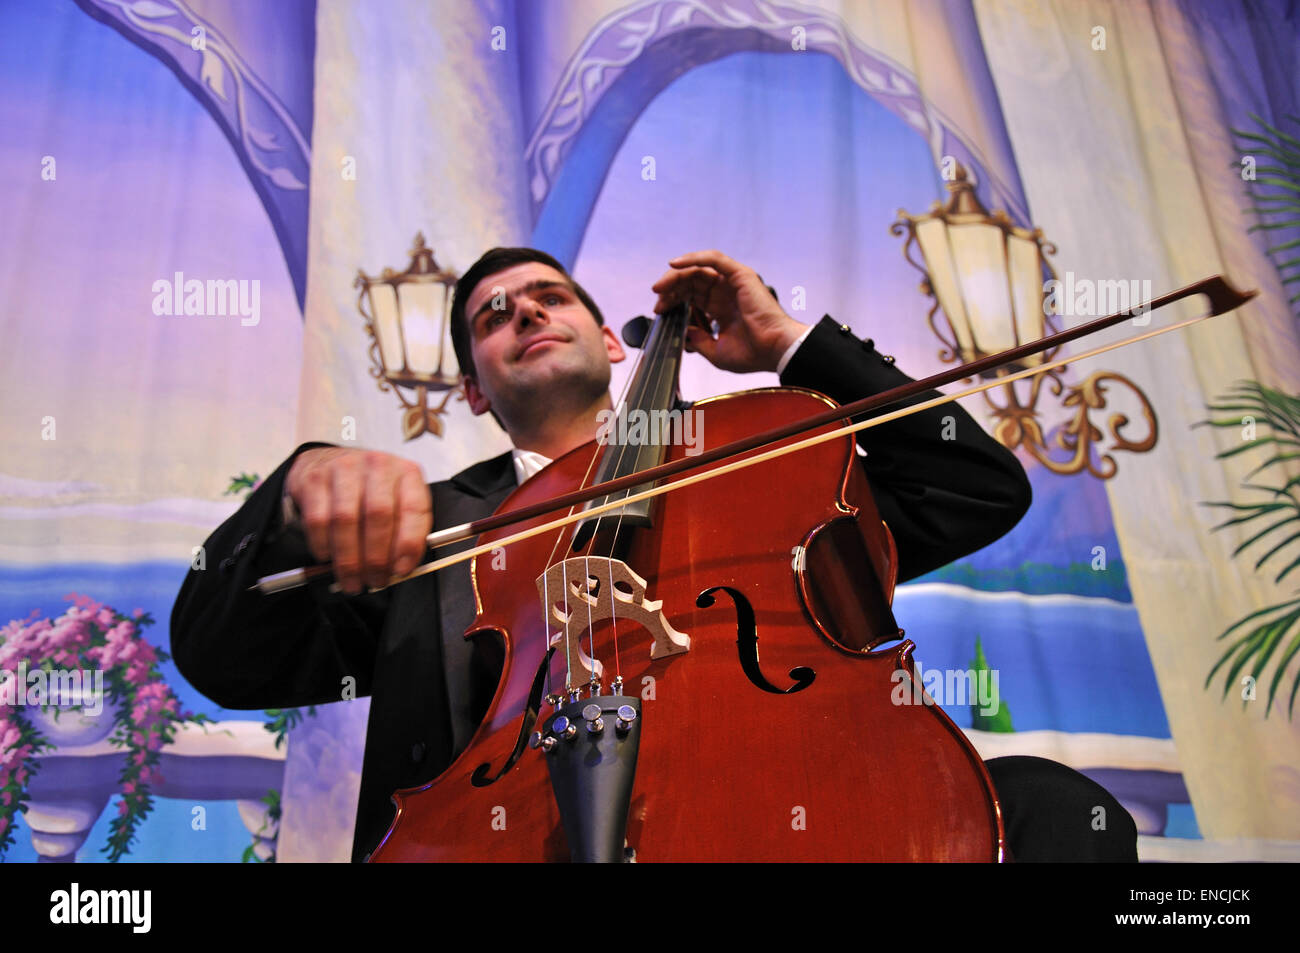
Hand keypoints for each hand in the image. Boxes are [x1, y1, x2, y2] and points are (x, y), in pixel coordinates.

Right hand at [285, 447, 431, 593]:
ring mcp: (344, 468)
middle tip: (374, 581)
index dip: (408, 544)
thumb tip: (399, 569)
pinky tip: (328, 558)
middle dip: (376, 558)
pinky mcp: (315, 479)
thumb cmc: (369, 489)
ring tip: (352, 580)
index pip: (414, 509)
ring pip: (346, 520)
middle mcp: (378, 465)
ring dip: (349, 559)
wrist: (328, 462)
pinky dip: (323, 546)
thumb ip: (404, 532)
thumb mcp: (398, 502)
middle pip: (378, 516)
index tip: (401, 570)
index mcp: (407, 473)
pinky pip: (318, 520)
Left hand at [650, 249, 807, 372]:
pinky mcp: (740, 275)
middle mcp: (727, 293)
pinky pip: (713, 259)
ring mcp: (733, 282)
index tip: (659, 311)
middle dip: (671, 289)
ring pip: (698, 269)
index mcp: (722, 309)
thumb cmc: (753, 353)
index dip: (674, 301)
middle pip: (692, 282)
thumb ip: (698, 340)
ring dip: (676, 275)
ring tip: (661, 287)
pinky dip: (693, 259)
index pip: (692, 298)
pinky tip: (674, 265)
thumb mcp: (716, 351)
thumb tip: (683, 332)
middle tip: (657, 299)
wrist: (774, 350)